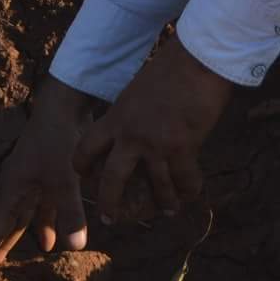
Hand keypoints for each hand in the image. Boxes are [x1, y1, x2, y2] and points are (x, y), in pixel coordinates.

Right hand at [0, 79, 94, 265]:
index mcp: (13, 186)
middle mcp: (20, 184)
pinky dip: (50, 217)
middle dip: (4, 241)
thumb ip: (70, 212)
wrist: (64, 107)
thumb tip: (76, 248)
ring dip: (32, 230)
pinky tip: (55, 233)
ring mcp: (35, 177)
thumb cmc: (56, 141)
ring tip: (40, 251)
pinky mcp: (51, 171)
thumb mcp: (64, 179)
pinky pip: (46, 202)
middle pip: (10, 219)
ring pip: (29, 211)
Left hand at [73, 39, 231, 226]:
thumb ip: (133, 113)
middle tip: (108, 219)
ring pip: (156, 187)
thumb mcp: (138, 90)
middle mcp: (131, 135)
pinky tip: (191, 193)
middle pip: (112, 180)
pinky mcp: (182, 149)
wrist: (196, 60)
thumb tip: (137, 127)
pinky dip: (189, 189)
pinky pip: (184, 180)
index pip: (88, 146)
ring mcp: (156, 145)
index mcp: (116, 117)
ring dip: (163, 202)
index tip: (85, 176)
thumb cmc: (171, 68)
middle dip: (109, 204)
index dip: (83, 164)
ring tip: (167, 210)